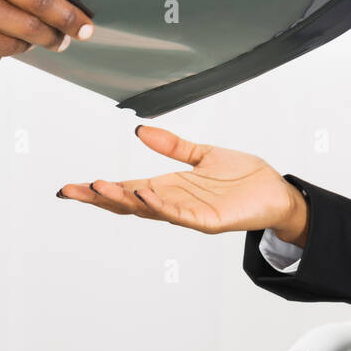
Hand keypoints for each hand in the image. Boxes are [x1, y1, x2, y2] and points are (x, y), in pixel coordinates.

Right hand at [57, 125, 308, 242]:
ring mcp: (190, 213)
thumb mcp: (203, 155)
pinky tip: (144, 194)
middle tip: (72, 190)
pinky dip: (160, 205)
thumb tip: (141, 130)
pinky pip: (180, 215)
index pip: (127, 189)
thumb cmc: (244, 178)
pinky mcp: (210, 220)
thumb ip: (173, 145)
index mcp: (171, 187)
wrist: (277, 192)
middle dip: (100, 198)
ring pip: (150, 210)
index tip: (72, 186)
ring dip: (124, 199)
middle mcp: (175, 202)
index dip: (101, 189)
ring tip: (100, 187)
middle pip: (129, 203)